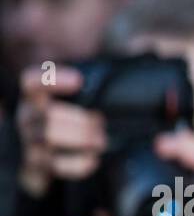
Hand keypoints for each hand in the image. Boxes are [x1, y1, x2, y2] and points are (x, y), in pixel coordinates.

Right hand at [15, 64, 105, 197]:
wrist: (49, 159)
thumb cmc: (72, 122)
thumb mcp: (82, 99)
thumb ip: (105, 81)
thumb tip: (143, 50)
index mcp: (36, 96)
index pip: (33, 81)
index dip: (53, 79)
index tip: (79, 81)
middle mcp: (28, 115)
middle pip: (48, 114)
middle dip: (80, 120)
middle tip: (101, 124)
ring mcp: (29, 141)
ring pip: (49, 137)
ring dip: (81, 139)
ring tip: (101, 140)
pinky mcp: (37, 164)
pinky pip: (56, 165)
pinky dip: (79, 163)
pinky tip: (94, 160)